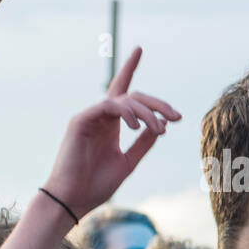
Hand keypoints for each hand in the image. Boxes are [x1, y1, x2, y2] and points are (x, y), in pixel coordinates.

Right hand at [41, 47, 180, 218]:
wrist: (73, 199)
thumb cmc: (96, 185)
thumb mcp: (128, 162)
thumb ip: (143, 144)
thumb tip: (160, 127)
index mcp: (110, 126)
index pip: (122, 93)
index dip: (129, 68)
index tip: (139, 49)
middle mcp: (100, 118)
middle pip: (132, 96)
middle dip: (157, 104)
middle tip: (175, 117)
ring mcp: (89, 118)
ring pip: (124, 100)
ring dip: (146, 112)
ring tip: (159, 129)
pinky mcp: (80, 121)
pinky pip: (109, 106)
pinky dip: (127, 113)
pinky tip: (137, 128)